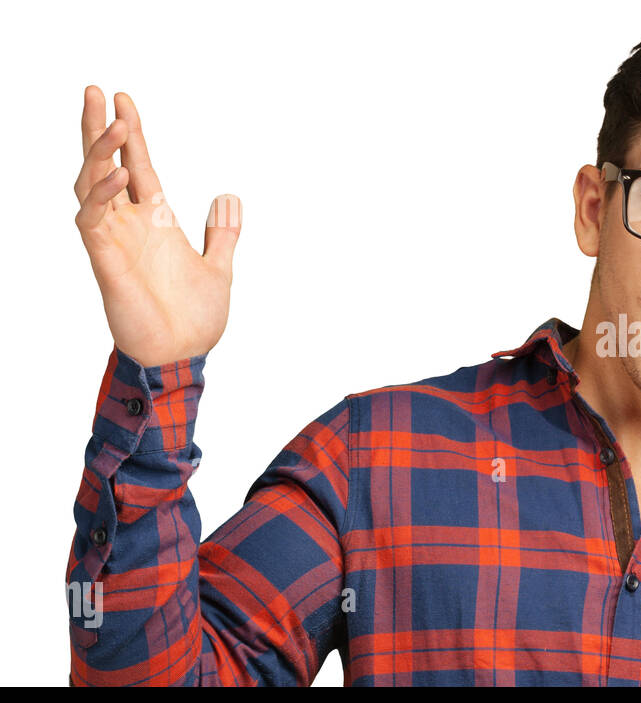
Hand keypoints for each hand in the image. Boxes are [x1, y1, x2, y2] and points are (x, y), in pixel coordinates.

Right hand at [73, 86, 241, 367]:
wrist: (182, 357)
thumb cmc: (193, 320)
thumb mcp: (218, 267)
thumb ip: (221, 234)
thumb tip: (230, 198)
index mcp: (156, 222)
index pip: (139, 166)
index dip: (133, 135)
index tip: (125, 99)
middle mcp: (130, 225)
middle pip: (106, 165)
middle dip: (100, 128)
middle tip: (95, 89)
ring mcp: (114, 240)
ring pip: (92, 184)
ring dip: (101, 153)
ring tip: (116, 124)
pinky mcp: (105, 259)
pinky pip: (92, 219)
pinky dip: (103, 195)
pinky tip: (119, 176)